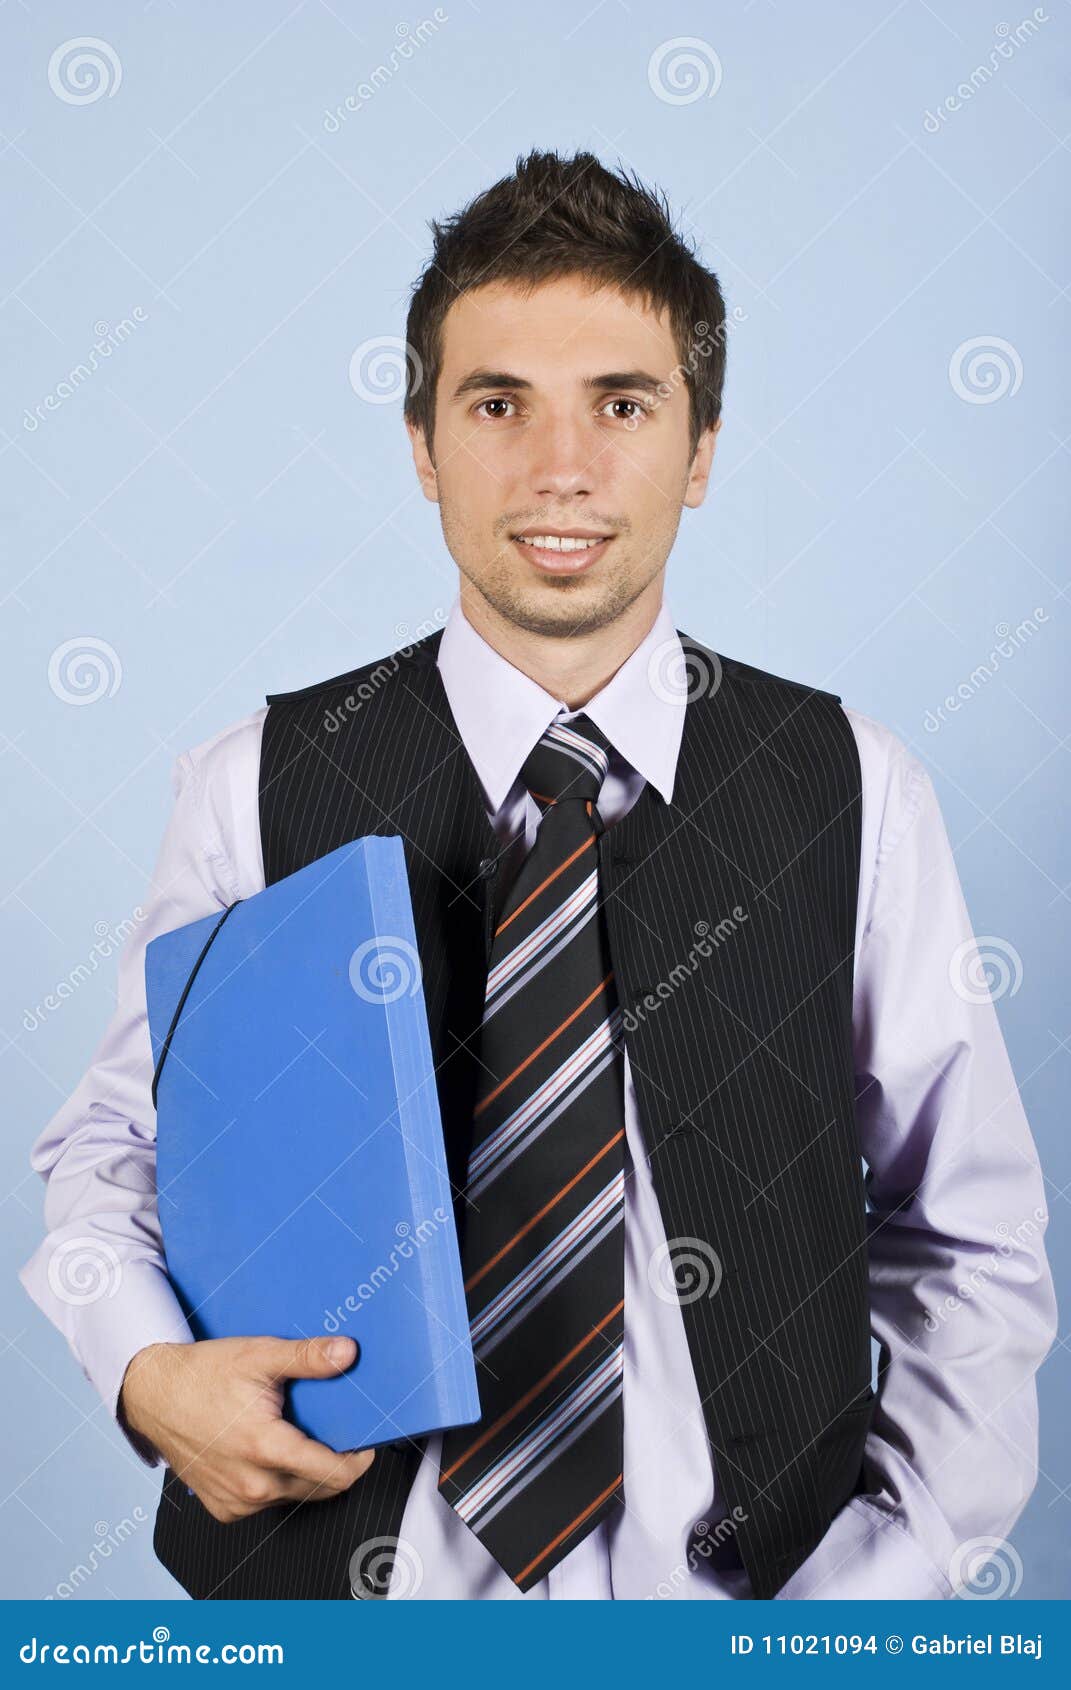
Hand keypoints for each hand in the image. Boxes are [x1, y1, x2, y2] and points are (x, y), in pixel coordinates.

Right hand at [118, 1335, 374, 1522]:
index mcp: (265, 1448)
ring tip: (295, 1434)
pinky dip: (278, 1481)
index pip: (335, 1474)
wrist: (153, 1396)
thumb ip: (307, 1357)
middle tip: (332, 1429)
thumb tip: (348, 1353)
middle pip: (321, 1487)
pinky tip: (268, 1452)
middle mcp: (252, 1484)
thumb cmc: (201, 1375)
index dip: (360, 1459)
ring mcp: (237, 1501)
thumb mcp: (259, 1355)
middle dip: (335, 1462)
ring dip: (306, 1472)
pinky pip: (268, 1501)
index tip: (367, 1442)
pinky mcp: (224, 1509)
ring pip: (296, 1495)